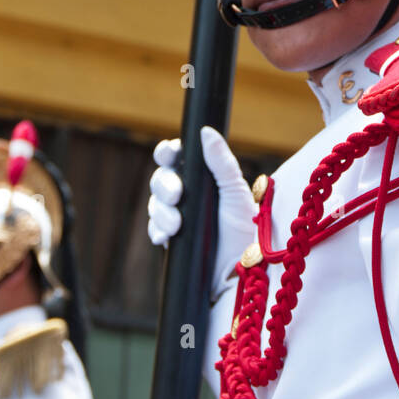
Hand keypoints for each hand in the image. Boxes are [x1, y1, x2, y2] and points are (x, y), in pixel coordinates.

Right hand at [147, 128, 255, 247]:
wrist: (240, 267)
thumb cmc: (244, 226)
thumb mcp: (235, 190)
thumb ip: (221, 162)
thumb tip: (206, 131)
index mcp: (201, 176)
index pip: (176, 157)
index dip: (167, 152)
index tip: (168, 152)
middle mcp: (186, 193)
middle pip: (161, 178)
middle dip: (165, 185)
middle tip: (176, 195)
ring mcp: (176, 215)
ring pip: (155, 203)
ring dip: (162, 212)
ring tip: (177, 225)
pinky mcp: (171, 238)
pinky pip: (154, 228)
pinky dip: (158, 230)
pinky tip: (167, 236)